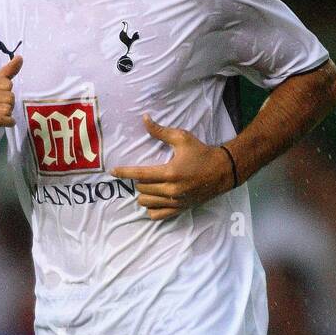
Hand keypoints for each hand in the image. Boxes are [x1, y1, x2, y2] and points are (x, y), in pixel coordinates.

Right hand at [0, 54, 22, 147]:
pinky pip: (0, 119)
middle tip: (1, 110)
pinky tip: (7, 123)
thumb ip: (6, 73)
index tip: (0, 99)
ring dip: (8, 115)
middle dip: (10, 105)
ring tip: (1, 117)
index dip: (8, 93)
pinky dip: (8, 122)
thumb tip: (20, 58)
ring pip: (6, 109)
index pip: (8, 84)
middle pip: (9, 97)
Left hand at [112, 114, 232, 219]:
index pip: (140, 175)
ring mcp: (176, 202)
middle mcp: (172, 190)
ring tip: (149, 186)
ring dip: (143, 194)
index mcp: (171, 172)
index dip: (124, 173)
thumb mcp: (182, 138)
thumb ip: (160, 131)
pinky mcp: (180, 209)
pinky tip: (154, 199)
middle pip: (141, 189)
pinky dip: (151, 208)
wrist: (222, 171)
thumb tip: (144, 119)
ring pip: (146, 203)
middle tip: (143, 174)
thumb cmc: (201, 152)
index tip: (113, 171)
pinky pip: (156, 215)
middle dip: (138, 181)